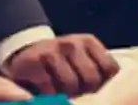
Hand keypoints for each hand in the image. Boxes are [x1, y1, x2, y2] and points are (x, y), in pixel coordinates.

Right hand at [2, 34, 118, 96]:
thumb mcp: (82, 60)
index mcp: (88, 42)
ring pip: (71, 84)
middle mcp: (72, 43)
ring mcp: (52, 51)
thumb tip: (115, 93)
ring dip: (66, 94)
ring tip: (61, 93)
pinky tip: (46, 92)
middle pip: (91, 78)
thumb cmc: (60, 64)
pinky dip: (50, 96)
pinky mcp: (34, 62)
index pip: (110, 68)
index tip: (94, 90)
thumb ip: (97, 70)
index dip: (104, 85)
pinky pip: (50, 89)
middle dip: (85, 92)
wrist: (23, 56)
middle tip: (76, 94)